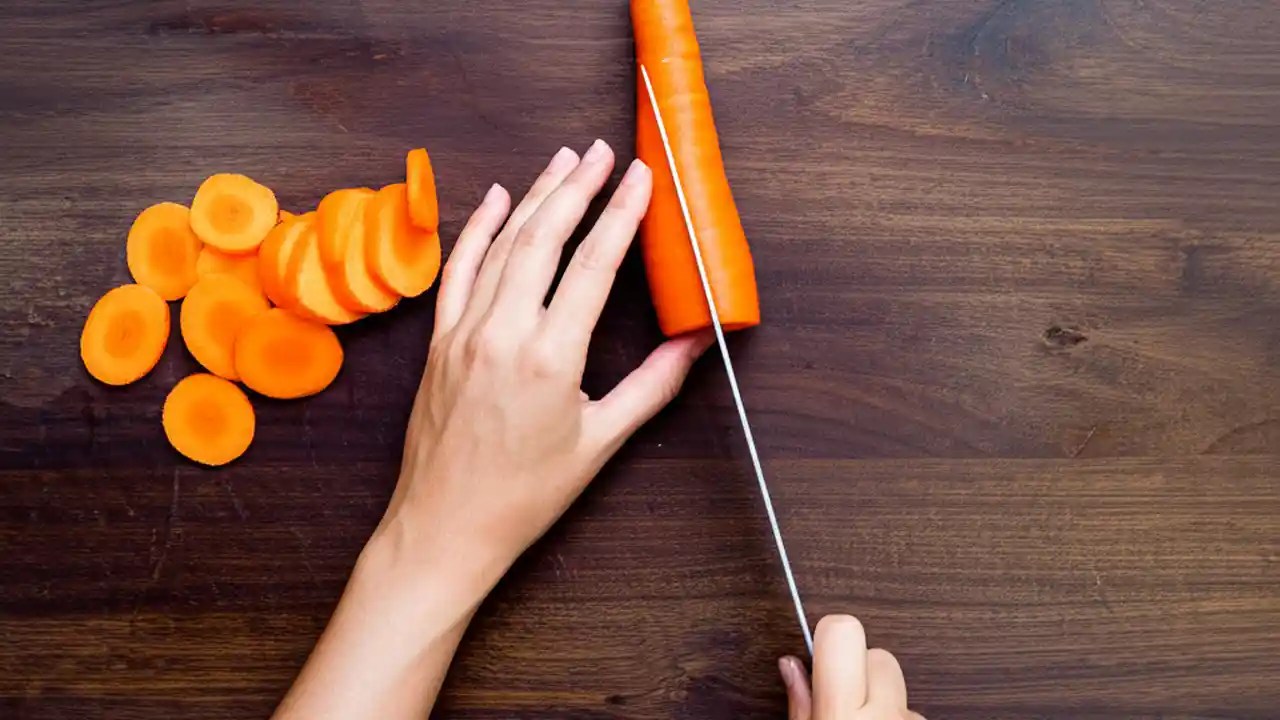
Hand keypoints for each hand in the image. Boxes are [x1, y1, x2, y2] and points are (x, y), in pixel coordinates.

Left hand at [376, 140, 713, 597]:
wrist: (446, 527)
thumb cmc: (526, 495)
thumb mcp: (600, 442)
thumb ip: (652, 386)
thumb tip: (695, 344)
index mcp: (550, 357)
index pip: (592, 265)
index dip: (621, 215)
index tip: (641, 178)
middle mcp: (503, 333)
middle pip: (544, 239)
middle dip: (578, 188)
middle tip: (603, 152)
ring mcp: (464, 333)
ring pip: (502, 245)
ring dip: (535, 197)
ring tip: (563, 160)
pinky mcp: (439, 342)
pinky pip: (459, 271)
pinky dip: (477, 230)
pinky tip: (495, 199)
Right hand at [779, 616, 923, 719]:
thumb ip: (800, 706)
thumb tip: (791, 665)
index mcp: (843, 714)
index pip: (844, 632)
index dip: (830, 634)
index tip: (822, 648)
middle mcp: (884, 714)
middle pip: (878, 655)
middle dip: (860, 669)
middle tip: (843, 701)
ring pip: (897, 685)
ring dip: (881, 698)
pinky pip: (911, 709)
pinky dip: (895, 716)